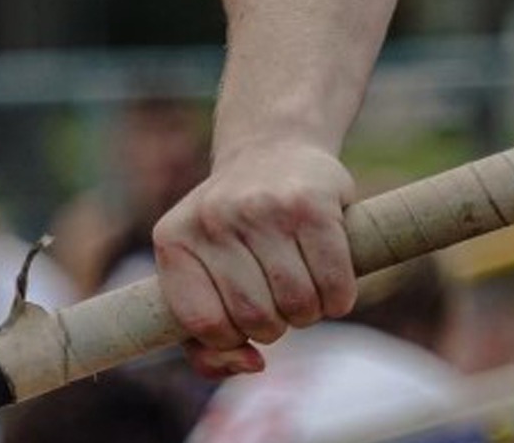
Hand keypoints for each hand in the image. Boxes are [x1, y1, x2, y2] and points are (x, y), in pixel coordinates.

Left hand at [151, 140, 356, 378]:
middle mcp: (212, 221)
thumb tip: (250, 365)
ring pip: (298, 306)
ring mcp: (261, 209)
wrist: (270, 147)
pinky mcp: (311, 204)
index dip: (231, 339)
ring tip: (302, 286)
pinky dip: (340, 298)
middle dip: (276, 325)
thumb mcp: (202, 268)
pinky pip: (335, 284)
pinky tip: (331, 280)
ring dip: (311, 312)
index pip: (202, 325)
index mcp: (173, 240)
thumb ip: (204, 336)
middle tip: (277, 298)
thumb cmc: (234, 228)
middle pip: (256, 320)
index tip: (242, 323)